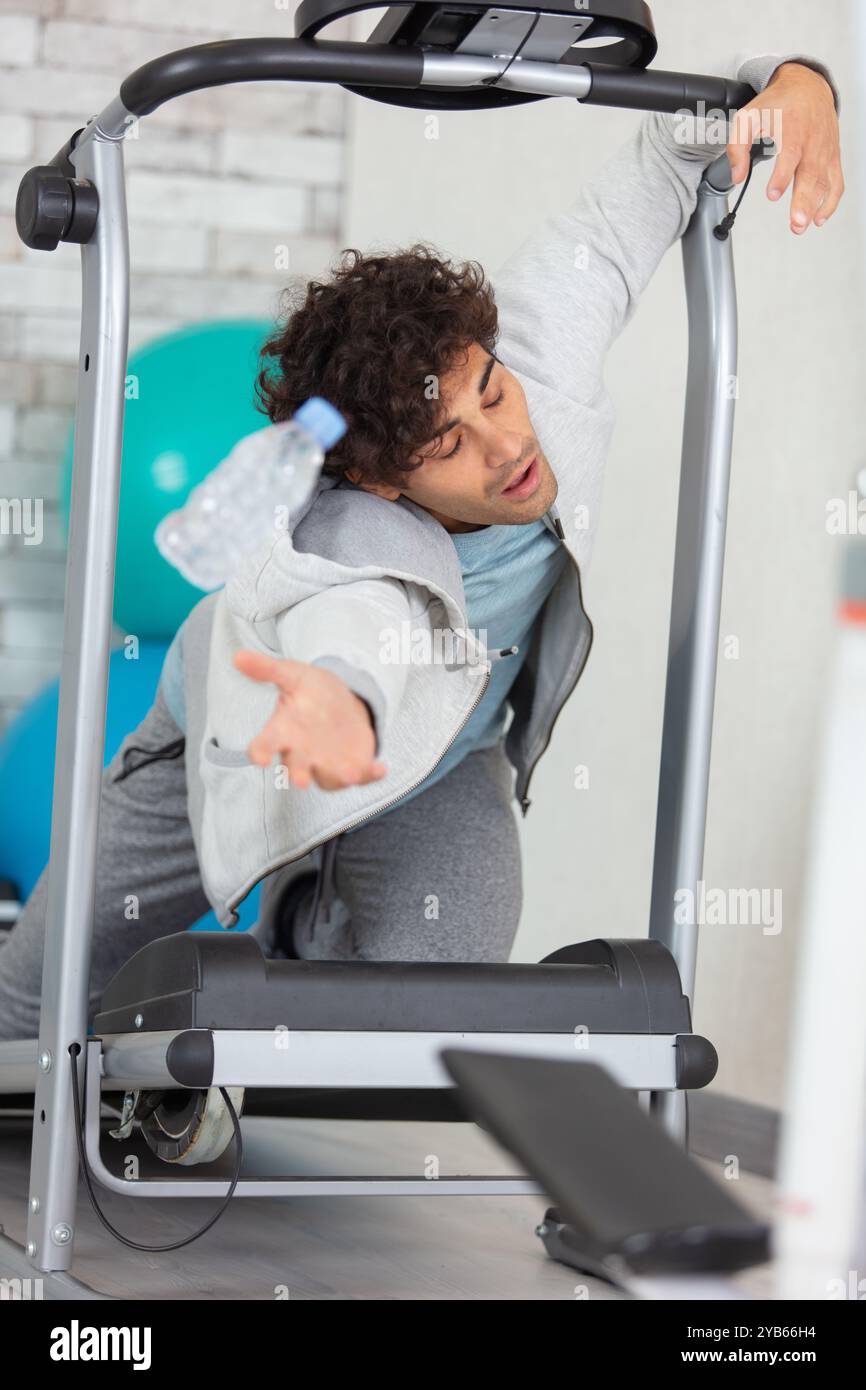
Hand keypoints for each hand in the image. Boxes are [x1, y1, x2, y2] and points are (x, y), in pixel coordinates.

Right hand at [233, 649, 386, 790]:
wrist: (343, 701)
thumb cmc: (310, 691)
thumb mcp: (293, 675)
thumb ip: (268, 670)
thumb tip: (238, 656)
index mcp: (282, 732)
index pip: (264, 745)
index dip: (260, 751)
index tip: (258, 757)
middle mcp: (301, 753)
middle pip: (296, 768)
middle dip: (298, 774)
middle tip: (299, 781)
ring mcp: (326, 763)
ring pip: (327, 778)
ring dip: (338, 777)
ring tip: (350, 774)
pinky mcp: (351, 766)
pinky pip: (361, 775)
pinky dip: (370, 774)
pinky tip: (381, 767)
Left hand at [727, 62, 842, 231]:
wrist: (808, 87)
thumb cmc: (778, 103)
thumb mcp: (748, 117)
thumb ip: (738, 147)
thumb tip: (737, 176)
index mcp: (792, 129)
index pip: (789, 155)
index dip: (782, 176)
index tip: (773, 194)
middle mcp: (811, 142)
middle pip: (810, 174)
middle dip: (803, 200)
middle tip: (795, 222)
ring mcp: (824, 151)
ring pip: (824, 182)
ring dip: (815, 207)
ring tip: (801, 225)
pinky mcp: (832, 158)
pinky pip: (836, 182)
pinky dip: (831, 201)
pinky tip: (819, 218)